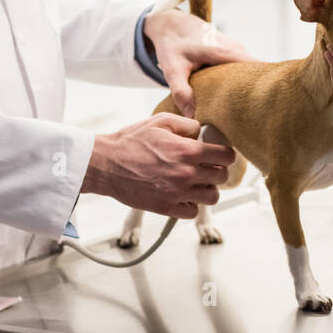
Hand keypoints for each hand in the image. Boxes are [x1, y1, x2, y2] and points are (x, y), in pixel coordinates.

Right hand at [83, 113, 235, 218]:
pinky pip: (193, 212)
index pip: (226, 156)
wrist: (106, 164)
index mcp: (188, 151)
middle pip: (222, 177)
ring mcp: (177, 193)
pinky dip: (191, 205)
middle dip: (217, 171)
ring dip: (207, 189)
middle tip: (208, 168)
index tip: (220, 155)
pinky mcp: (166, 208)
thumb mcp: (161, 121)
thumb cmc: (132, 141)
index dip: (226, 154)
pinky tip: (183, 194)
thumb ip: (187, 125)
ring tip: (197, 183)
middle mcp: (187, 173)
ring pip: (212, 197)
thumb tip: (202, 132)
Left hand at [144, 8, 255, 116]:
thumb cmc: (172, 44)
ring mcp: (237, 51)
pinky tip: (231, 97)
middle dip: (254, 93)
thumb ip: (181, 92)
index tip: (262, 106)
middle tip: (248, 115)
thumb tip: (193, 117)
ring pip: (250, 72)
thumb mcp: (172, 69)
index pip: (258, 69)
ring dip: (246, 88)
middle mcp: (237, 50)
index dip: (263, 87)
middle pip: (257, 74)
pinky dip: (238, 82)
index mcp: (227, 52)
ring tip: (241, 109)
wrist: (171, 24)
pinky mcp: (232, 53)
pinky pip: (243, 70)